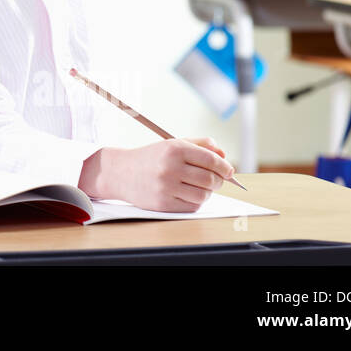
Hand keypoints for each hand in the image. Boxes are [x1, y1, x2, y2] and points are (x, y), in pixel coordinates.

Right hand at [78, 137, 233, 211]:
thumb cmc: (151, 158)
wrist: (121, 172)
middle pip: (210, 179)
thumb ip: (200, 145)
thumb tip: (223, 156)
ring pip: (203, 195)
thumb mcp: (172, 144)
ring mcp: (166, 187)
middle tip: (216, 180)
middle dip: (218, 181)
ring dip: (207, 193)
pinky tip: (187, 194)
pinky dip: (195, 201)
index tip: (229, 171)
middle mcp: (170, 167)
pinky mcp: (163, 203)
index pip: (211, 160)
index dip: (225, 167)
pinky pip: (192, 206)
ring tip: (200, 187)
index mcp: (174, 149)